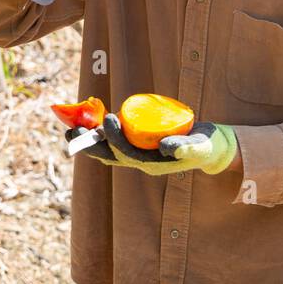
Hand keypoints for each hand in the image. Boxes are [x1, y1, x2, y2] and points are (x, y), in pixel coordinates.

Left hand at [70, 114, 237, 176]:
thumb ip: (186, 147)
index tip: (110, 118)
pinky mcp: (139, 145)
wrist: (210, 148)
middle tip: (75, 130)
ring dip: (90, 141)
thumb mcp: (200, 147)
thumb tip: (166, 147)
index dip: (115, 139)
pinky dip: (101, 134)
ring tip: (72, 129)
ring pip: (108, 150)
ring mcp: (139, 154)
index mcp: (152, 165)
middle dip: (92, 144)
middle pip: (111, 156)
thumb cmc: (206, 146)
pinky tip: (90, 124)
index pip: (127, 154)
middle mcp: (141, 162)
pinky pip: (114, 142)